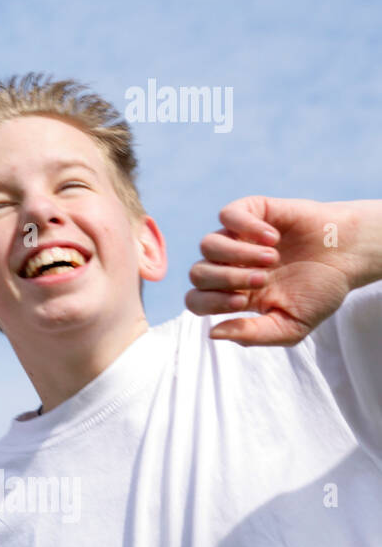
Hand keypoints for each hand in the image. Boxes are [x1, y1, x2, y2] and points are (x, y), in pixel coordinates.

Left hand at [184, 196, 366, 346]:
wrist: (349, 255)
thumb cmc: (320, 290)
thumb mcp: (292, 325)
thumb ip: (253, 334)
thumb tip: (212, 334)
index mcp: (233, 293)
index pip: (196, 300)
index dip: (211, 303)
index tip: (243, 302)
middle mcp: (229, 265)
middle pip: (197, 273)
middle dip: (228, 280)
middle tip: (262, 280)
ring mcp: (237, 237)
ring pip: (208, 245)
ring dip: (238, 255)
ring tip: (271, 259)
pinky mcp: (252, 212)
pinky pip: (228, 215)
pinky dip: (246, 227)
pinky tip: (272, 238)